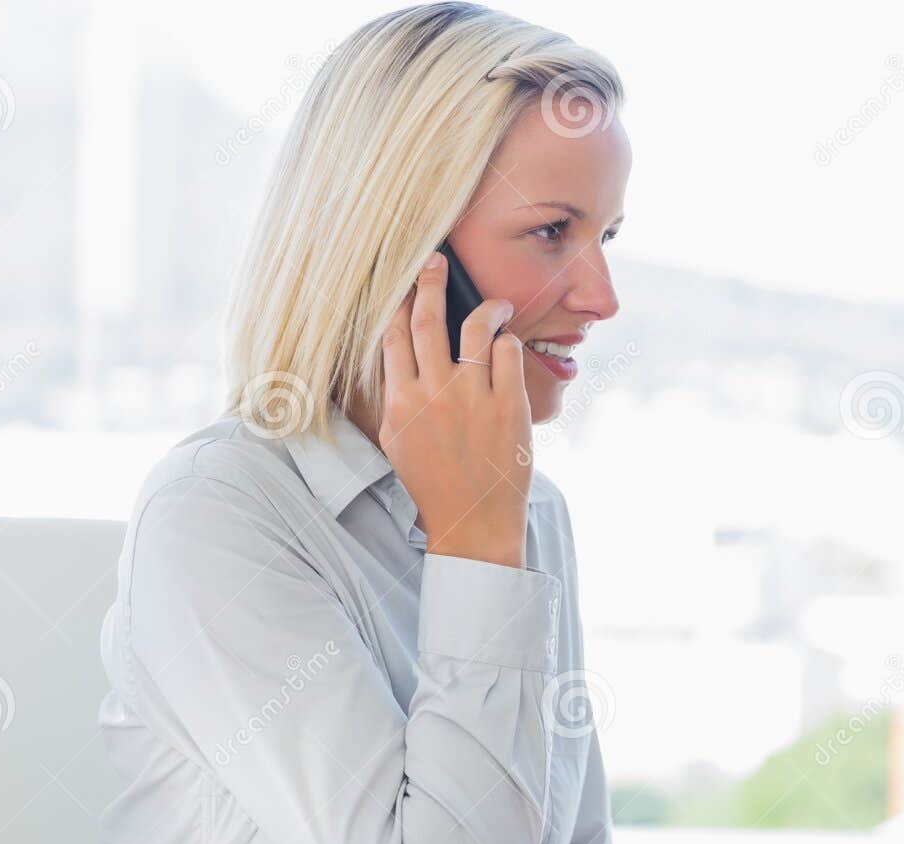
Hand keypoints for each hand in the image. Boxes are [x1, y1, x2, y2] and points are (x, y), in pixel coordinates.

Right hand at [379, 250, 530, 566]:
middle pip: (428, 322)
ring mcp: (472, 400)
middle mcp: (433, 395)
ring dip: (485, 307)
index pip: (395, 337)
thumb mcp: (397, 440)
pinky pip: (508, 353)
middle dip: (431, 283)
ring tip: (494, 304)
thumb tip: (394, 356)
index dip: (401, 303)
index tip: (407, 281)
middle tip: (436, 260)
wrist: (473, 523)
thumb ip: (394, 396)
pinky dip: (508, 341)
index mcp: (400, 402)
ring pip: (475, 329)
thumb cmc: (434, 483)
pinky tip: (509, 344)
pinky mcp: (508, 407)